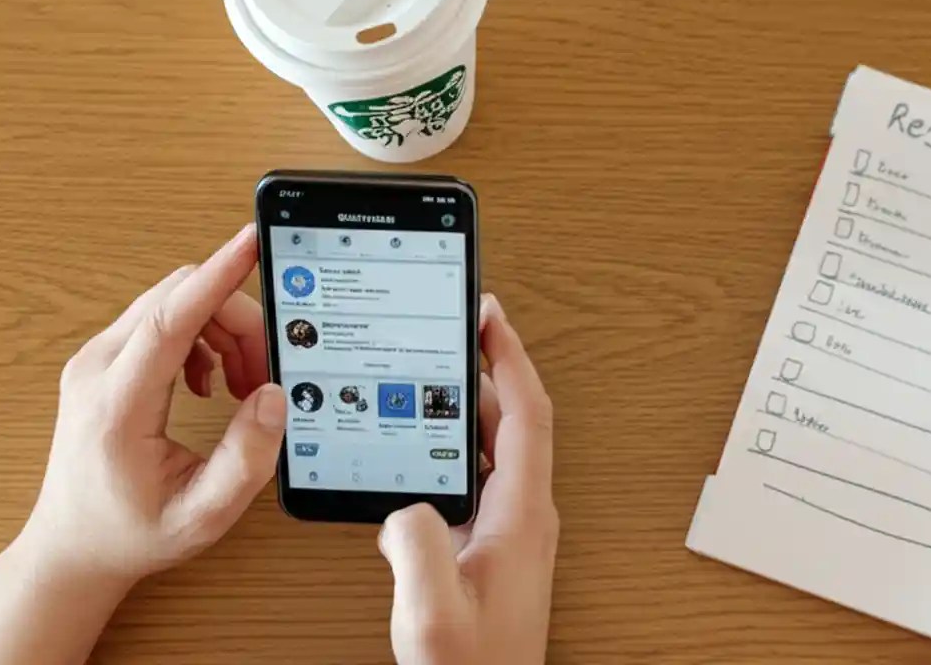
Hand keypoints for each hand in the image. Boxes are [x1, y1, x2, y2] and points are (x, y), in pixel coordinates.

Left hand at [19, 224, 283, 583]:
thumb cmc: (132, 532)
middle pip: (180, 299)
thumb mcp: (204, 514)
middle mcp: (98, 369)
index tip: (251, 241)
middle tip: (264, 374)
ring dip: (224, 330)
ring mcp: (96, 359)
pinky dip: (202, 336)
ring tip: (243, 386)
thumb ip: (247, 460)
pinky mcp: (104, 359)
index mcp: (118, 405)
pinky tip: (212, 382)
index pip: (172, 318)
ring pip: (174, 302)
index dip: (217, 276)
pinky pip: (162, 317)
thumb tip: (274, 397)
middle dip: (239, 321)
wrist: (75, 545)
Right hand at [379, 295, 558, 664]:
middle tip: (456, 328)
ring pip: (493, 448)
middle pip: (511, 421)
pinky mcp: (492, 546)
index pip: (526, 414)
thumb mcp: (433, 613)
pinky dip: (453, 449)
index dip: (509, 358)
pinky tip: (421, 449)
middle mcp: (524, 514)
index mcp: (521, 515)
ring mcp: (511, 530)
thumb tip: (404, 506)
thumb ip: (415, 550)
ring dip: (468, 407)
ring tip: (433, 372)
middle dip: (485, 368)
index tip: (489, 317)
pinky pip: (477, 478)